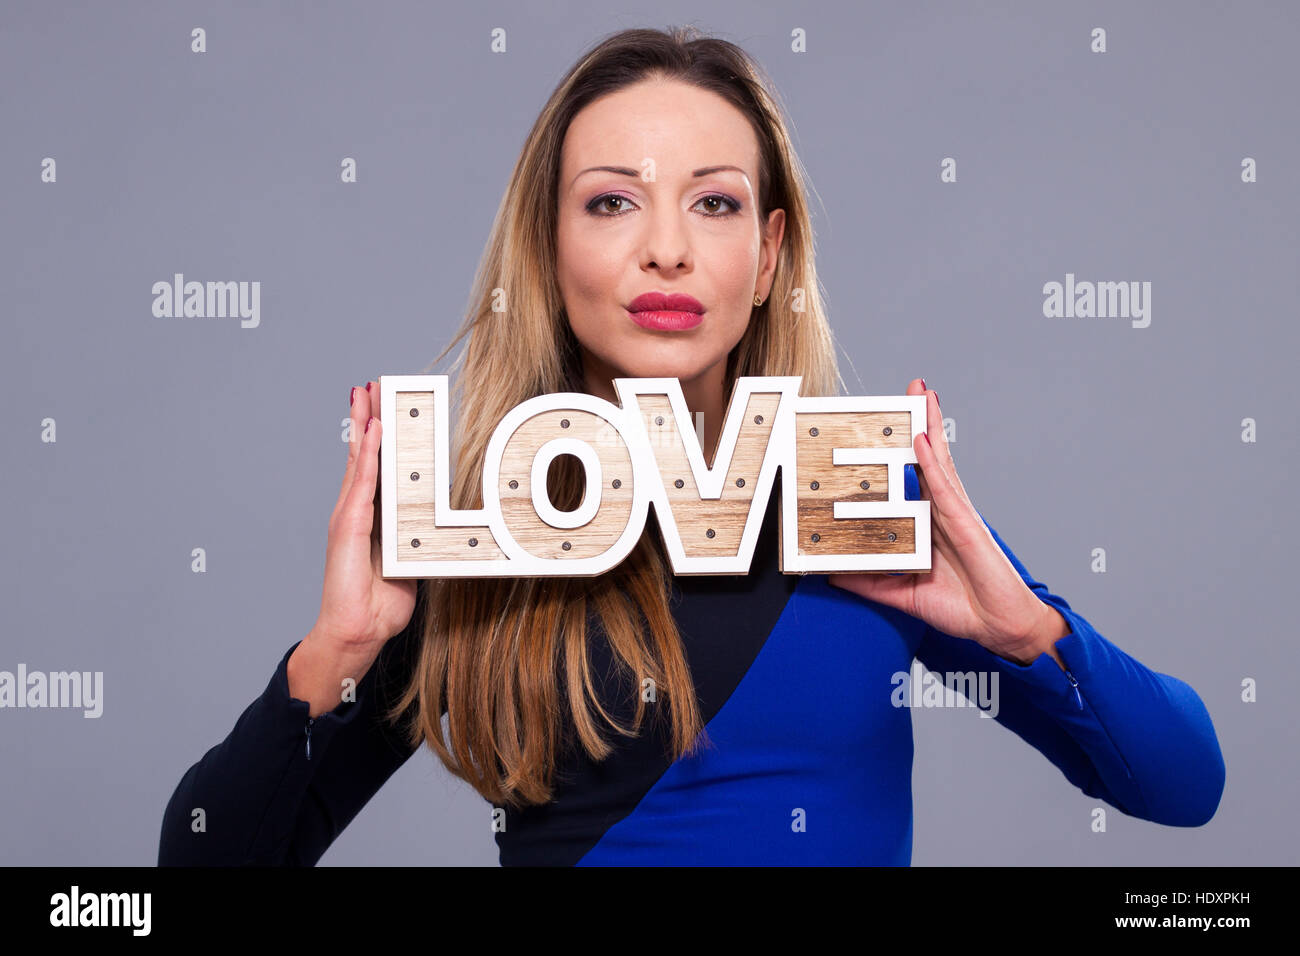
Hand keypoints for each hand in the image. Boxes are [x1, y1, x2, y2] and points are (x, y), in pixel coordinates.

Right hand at [311, 380, 418, 657]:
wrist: (356, 632)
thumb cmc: (379, 605)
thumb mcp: (407, 566)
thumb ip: (416, 543)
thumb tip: (438, 532)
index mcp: (369, 519)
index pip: (373, 469)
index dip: (376, 439)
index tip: (381, 409)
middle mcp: (355, 512)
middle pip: (360, 456)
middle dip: (364, 420)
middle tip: (368, 388)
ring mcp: (348, 518)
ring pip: (358, 462)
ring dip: (363, 427)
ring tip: (365, 396)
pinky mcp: (349, 528)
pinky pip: (362, 484)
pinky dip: (368, 455)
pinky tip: (372, 432)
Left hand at [828, 379, 1065, 666]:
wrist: (999, 629)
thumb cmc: (962, 608)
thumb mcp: (901, 595)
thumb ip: (869, 583)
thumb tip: (832, 575)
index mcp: (930, 525)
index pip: (915, 479)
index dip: (905, 451)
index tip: (891, 422)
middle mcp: (944, 513)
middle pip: (930, 459)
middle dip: (922, 423)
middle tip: (913, 388)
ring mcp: (957, 515)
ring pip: (940, 463)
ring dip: (930, 427)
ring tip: (922, 394)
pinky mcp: (967, 525)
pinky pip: (946, 488)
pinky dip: (934, 462)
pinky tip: (924, 439)